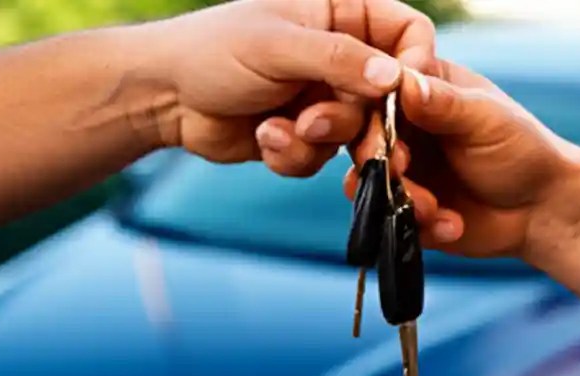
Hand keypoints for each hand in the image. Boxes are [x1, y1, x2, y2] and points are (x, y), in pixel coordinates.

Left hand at [128, 0, 438, 174]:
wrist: (163, 97)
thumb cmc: (213, 52)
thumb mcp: (278, 46)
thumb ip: (339, 60)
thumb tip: (396, 78)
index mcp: (341, 13)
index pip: (408, 32)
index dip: (415, 63)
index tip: (405, 94)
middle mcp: (340, 55)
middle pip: (390, 95)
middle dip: (364, 122)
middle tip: (354, 143)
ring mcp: (325, 97)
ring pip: (357, 133)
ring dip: (319, 139)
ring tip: (282, 129)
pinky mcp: (306, 134)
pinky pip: (324, 157)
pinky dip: (294, 154)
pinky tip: (262, 137)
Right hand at [345, 62, 579, 259]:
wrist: (544, 210)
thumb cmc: (524, 150)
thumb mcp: (486, 119)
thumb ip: (444, 103)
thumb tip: (403, 83)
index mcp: (422, 91)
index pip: (376, 93)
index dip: (372, 115)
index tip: (385, 135)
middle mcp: (406, 128)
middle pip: (362, 139)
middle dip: (380, 161)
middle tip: (403, 172)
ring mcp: (405, 169)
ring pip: (368, 182)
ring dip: (398, 198)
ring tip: (432, 209)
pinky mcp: (407, 207)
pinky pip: (388, 217)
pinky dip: (417, 225)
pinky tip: (452, 225)